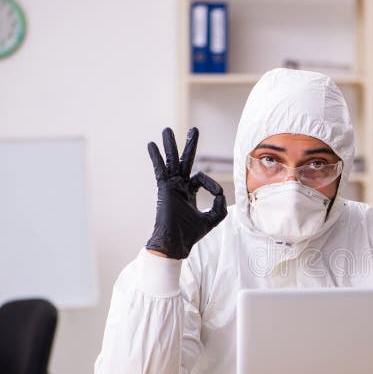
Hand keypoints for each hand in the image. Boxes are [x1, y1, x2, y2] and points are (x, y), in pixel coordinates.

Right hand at [145, 127, 226, 258]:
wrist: (176, 243)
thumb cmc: (191, 234)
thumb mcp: (214, 217)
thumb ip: (220, 204)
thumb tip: (220, 192)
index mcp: (189, 192)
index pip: (201, 178)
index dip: (212, 184)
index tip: (217, 194)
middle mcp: (179, 186)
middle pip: (184, 160)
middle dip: (189, 145)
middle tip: (194, 130)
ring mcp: (170, 186)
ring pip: (171, 161)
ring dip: (170, 145)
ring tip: (167, 130)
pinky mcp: (163, 189)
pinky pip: (160, 169)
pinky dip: (156, 157)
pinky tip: (151, 145)